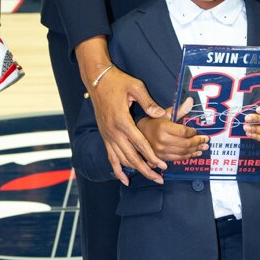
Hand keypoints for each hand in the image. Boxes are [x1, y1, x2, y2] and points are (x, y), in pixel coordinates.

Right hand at [88, 60, 170, 184]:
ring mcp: (108, 136)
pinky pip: (110, 157)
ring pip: (122, 159)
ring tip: (149, 177)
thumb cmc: (117, 82)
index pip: (140, 144)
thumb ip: (148, 102)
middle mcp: (113, 132)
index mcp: (122, 121)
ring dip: (135, 170)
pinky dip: (117, 170)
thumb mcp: (135, 87)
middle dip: (146, 169)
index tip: (162, 165)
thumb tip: (161, 114)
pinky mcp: (105, 136)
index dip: (151, 156)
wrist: (97, 80)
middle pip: (131, 157)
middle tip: (159, 179)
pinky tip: (124, 180)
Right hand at [137, 97, 206, 164]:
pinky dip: (188, 156)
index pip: (183, 132)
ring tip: (204, 147)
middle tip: (207, 140)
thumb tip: (191, 100)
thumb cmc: (155, 122)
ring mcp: (161, 151)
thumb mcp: (166, 113)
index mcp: (164, 127)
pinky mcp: (161, 158)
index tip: (197, 131)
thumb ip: (180, 110)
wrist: (140, 133)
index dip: (192, 132)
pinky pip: (178, 158)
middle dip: (198, 142)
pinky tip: (195, 153)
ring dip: (195, 150)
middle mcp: (162, 140)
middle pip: (185, 144)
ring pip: (183, 152)